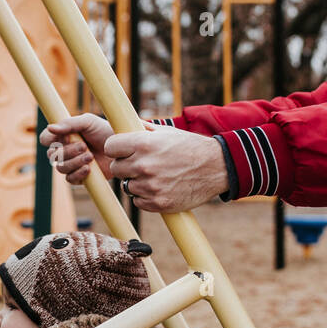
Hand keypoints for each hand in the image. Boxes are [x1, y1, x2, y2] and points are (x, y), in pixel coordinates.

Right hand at [40, 113, 113, 183]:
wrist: (122, 150)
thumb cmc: (105, 132)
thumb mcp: (88, 122)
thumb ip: (69, 124)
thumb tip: (50, 128)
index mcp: (63, 136)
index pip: (45, 139)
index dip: (51, 140)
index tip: (66, 137)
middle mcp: (64, 150)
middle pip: (52, 155)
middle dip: (68, 151)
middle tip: (85, 147)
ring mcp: (71, 165)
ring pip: (61, 168)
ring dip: (75, 162)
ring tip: (90, 157)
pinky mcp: (79, 177)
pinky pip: (70, 179)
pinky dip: (78, 173)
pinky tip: (89, 169)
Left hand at [104, 126, 229, 211]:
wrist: (215, 167)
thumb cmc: (190, 147)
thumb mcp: (166, 132)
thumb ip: (142, 130)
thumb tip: (123, 124)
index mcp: (143, 144)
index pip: (110, 147)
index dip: (116, 148)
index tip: (122, 151)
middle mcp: (144, 165)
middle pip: (115, 168)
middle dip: (125, 166)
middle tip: (140, 164)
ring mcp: (150, 186)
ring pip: (127, 186)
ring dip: (136, 182)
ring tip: (154, 176)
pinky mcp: (157, 203)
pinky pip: (138, 202)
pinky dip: (145, 197)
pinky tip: (158, 188)